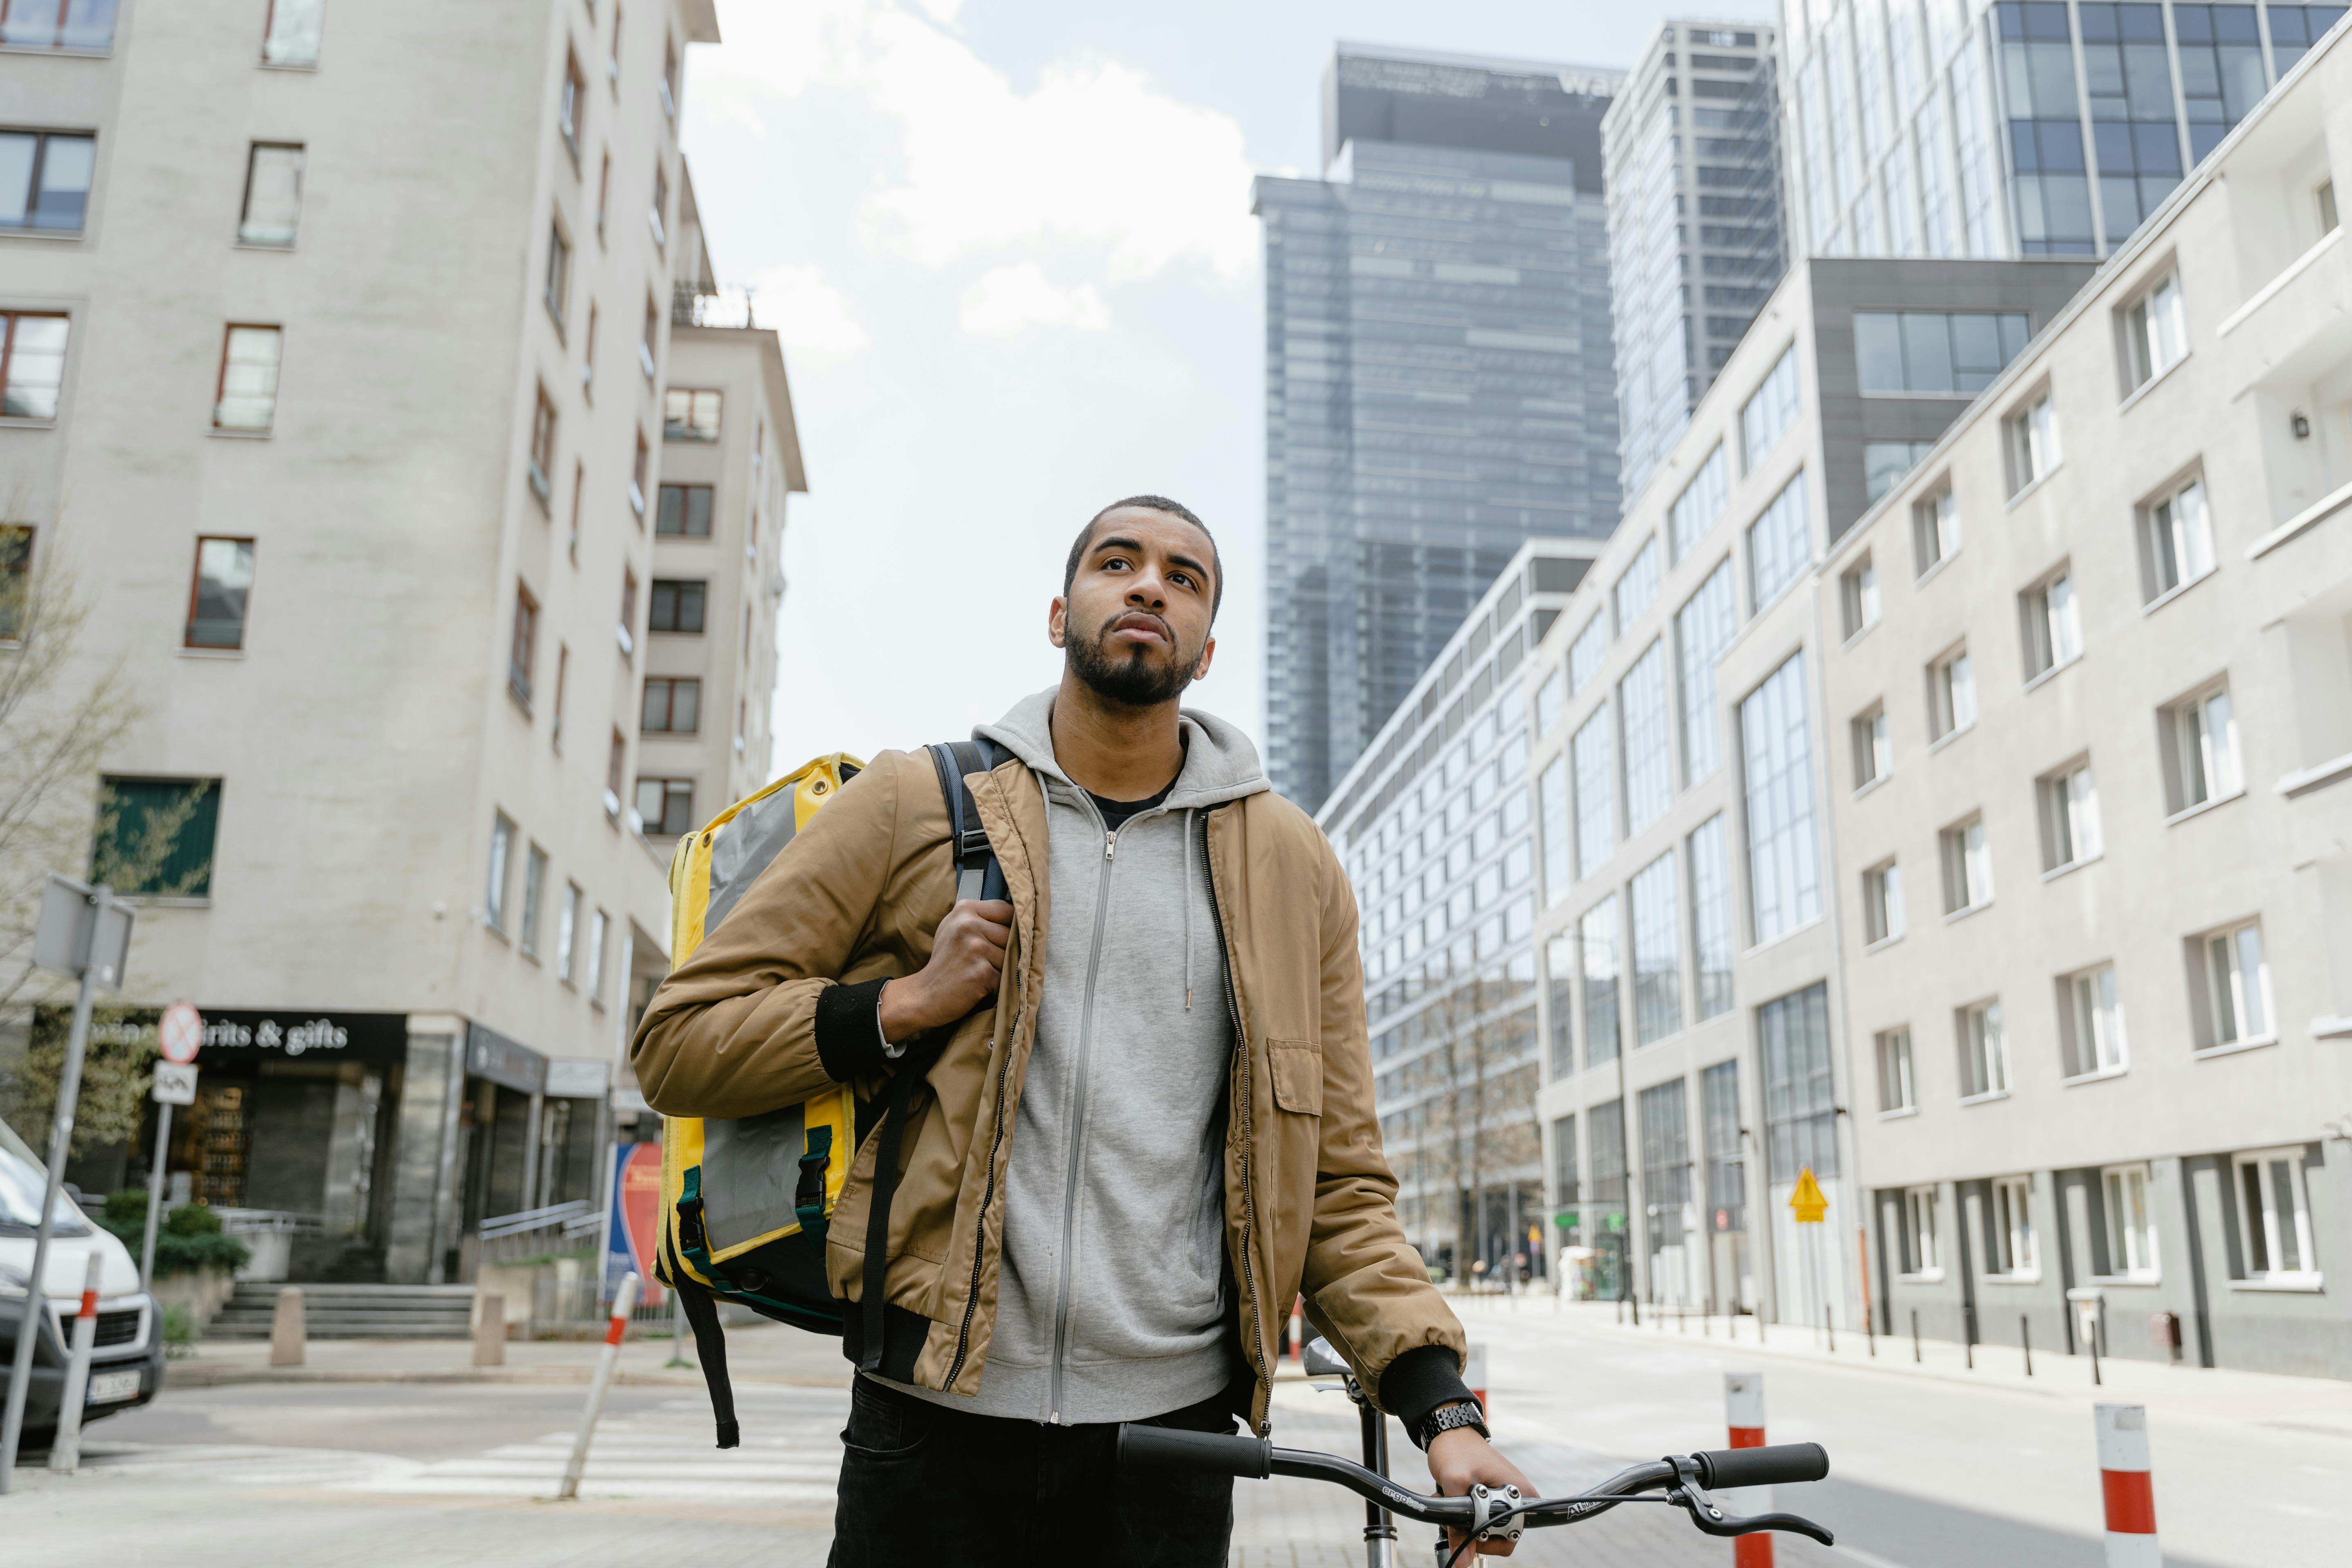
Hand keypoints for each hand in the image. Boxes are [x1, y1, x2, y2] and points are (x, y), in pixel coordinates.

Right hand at [878, 900, 1011, 1041]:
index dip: (1012, 925)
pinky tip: (980, 986)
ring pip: (1012, 956)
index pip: (1006, 909)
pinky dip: (998, 984)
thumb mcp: (955, 928)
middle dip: (1006, 950)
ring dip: (1003, 969)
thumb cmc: (945, 962)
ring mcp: (975, 948)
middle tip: (986, 962)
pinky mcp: (981, 972)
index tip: (1008, 937)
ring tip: (981, 974)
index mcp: (964, 909)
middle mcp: (968, 925)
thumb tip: (1019, 915)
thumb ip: (981, 918)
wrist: (924, 995)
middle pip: (1012, 934)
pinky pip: (1007, 976)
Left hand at [1429, 1422, 1533, 1559]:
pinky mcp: (1492, 1498)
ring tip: (1449, 1500)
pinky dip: (1463, 1515)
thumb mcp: (1455, 1485)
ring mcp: (1505, 1499)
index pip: (1511, 1537)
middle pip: (1499, 1537)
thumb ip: (1459, 1525)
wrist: (1448, 1431)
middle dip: (1472, 1530)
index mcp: (1521, 1494)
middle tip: (1452, 1515)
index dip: (1485, 1538)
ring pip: (1486, 1529)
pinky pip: (1480, 1518)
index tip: (1465, 1526)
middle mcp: (1518, 1498)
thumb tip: (1463, 1561)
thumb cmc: (1456, 1449)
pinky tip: (1451, 1498)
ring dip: (1463, 1522)